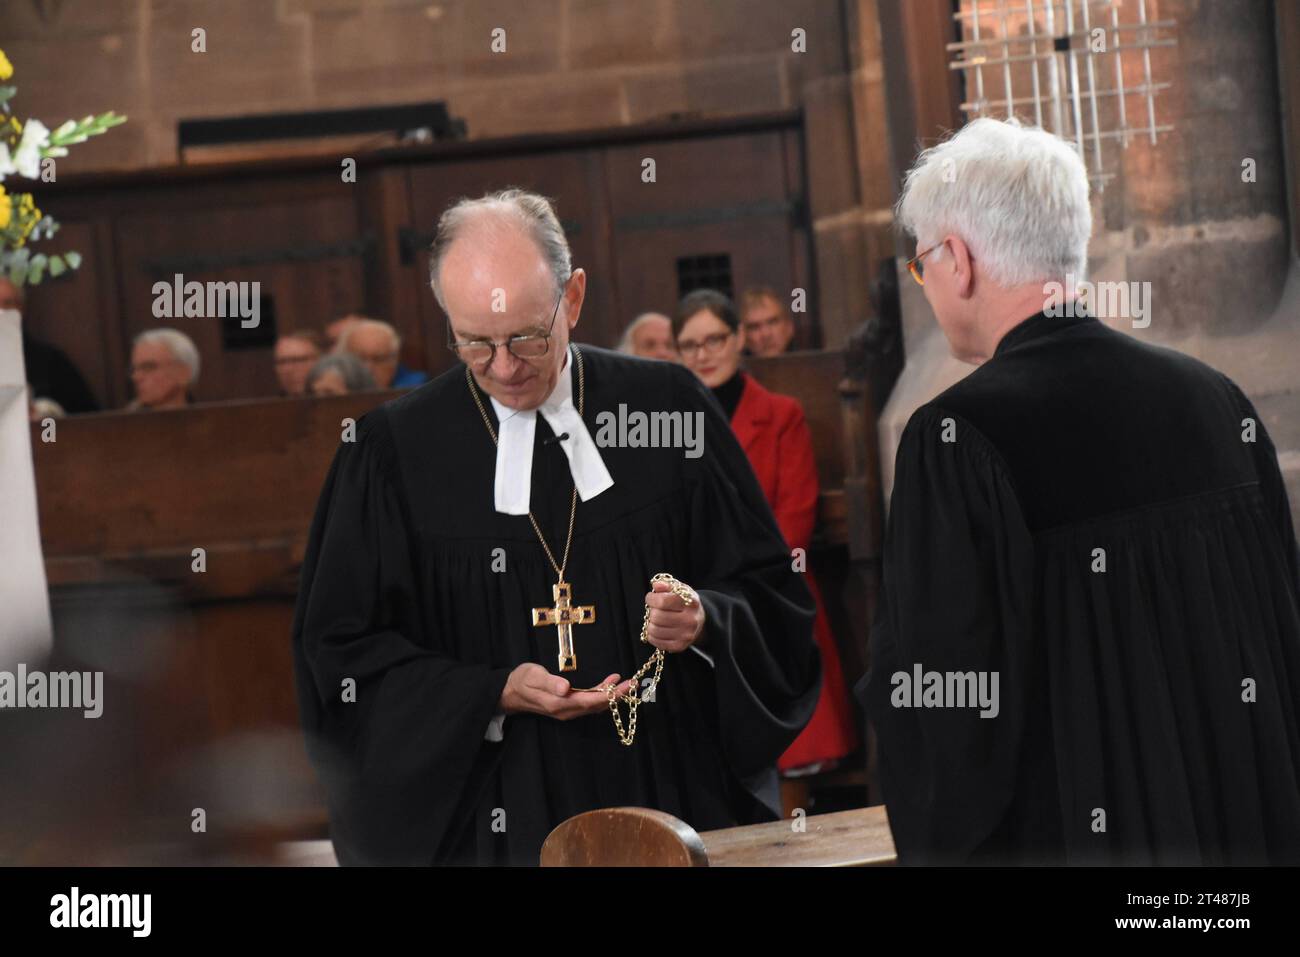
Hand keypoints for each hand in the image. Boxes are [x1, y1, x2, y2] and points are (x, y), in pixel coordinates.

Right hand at [499, 663, 634, 718]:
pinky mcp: (567, 707)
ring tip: (626, 682)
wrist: (510, 692)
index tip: (625, 685)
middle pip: (597, 705)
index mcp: (559, 703)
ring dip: (611, 695)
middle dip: (617, 696)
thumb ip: (549, 683)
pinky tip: (609, 683)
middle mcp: (566, 711)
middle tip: (634, 684)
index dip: (609, 694)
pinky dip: (601, 694)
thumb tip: (566, 688)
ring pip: (595, 705)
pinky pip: (589, 703)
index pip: (590, 701)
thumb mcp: (533, 677)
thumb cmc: (521, 681)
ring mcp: (567, 711)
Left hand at [643, 578, 704, 652]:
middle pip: (657, 617)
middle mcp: (690, 620)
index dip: (652, 599)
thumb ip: (667, 585)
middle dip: (651, 611)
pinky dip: (652, 635)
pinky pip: (657, 642)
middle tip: (653, 609)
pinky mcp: (680, 646)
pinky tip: (656, 629)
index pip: (663, 601)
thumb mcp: (679, 589)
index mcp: (691, 602)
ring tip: (654, 619)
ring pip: (655, 630)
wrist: (699, 620)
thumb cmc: (684, 603)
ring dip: (649, 623)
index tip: (650, 598)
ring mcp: (686, 635)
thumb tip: (656, 585)